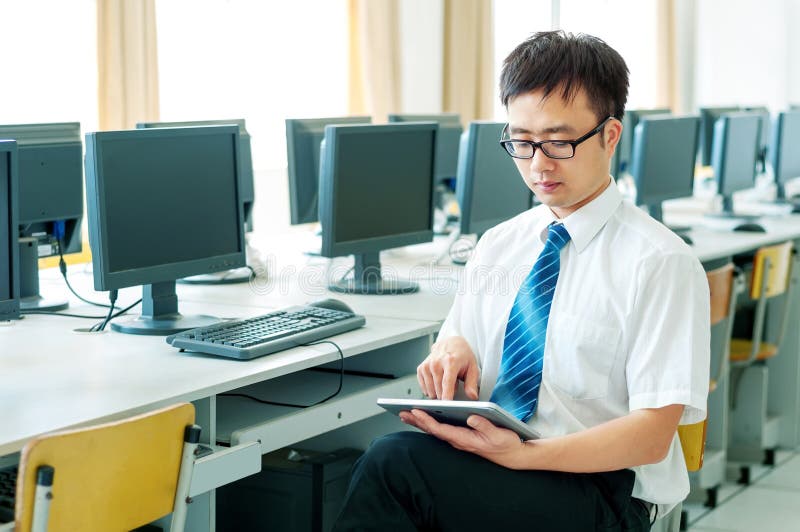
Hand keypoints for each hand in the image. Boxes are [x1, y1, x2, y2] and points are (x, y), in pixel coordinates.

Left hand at [399, 409, 526, 468]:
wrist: (513, 455)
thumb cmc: (506, 444)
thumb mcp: (499, 434)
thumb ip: (485, 426)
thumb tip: (471, 418)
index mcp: (465, 439)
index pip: (441, 430)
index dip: (427, 421)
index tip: (416, 412)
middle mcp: (459, 441)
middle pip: (433, 431)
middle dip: (417, 422)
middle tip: (402, 413)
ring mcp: (460, 440)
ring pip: (436, 431)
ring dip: (421, 423)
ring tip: (407, 414)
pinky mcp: (462, 437)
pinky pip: (442, 430)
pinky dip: (431, 423)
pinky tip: (425, 418)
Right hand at [417, 336, 479, 399]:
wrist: (451, 343)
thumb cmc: (462, 356)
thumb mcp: (472, 368)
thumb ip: (472, 383)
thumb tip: (473, 396)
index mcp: (450, 361)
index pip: (447, 382)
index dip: (447, 395)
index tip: (447, 405)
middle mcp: (436, 362)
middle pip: (438, 390)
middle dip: (446, 394)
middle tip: (454, 386)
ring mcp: (427, 365)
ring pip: (431, 391)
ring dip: (439, 392)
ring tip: (446, 382)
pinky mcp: (421, 368)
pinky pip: (425, 388)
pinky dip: (431, 389)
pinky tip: (438, 383)